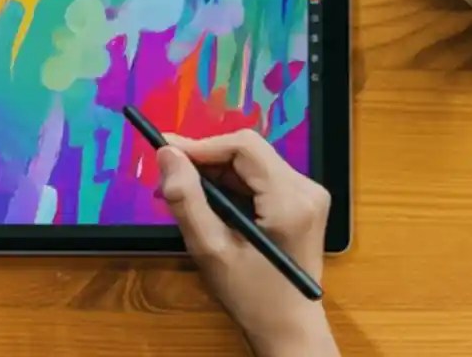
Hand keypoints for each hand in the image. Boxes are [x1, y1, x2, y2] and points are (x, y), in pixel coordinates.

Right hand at [158, 131, 337, 356]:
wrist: (289, 325)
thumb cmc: (251, 294)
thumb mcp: (210, 249)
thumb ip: (187, 199)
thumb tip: (166, 154)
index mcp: (290, 200)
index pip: (243, 148)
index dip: (201, 144)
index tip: (164, 151)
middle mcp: (306, 189)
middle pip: (247, 152)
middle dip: (204, 159)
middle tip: (167, 175)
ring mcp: (308, 194)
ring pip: (251, 162)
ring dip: (214, 171)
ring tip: (182, 190)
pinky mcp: (303, 200)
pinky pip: (259, 176)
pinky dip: (229, 183)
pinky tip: (207, 200)